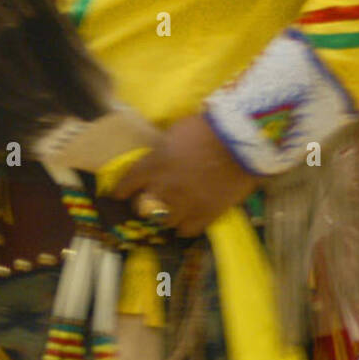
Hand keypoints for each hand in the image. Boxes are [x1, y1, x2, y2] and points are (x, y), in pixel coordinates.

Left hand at [109, 113, 257, 236]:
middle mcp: (164, 189)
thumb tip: (160, 158)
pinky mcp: (205, 215)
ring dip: (164, 215)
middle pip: (142, 207)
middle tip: (149, 200)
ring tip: (169, 211)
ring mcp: (185, 205)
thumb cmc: (206, 128)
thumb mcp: (175, 132)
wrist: (239, 141)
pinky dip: (184, 226)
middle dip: (143, 203)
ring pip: (164, 221)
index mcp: (154, 165)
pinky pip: (187, 230)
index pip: (128, 183)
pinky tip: (186, 220)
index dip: (121, 190)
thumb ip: (163, 151)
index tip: (119, 194)